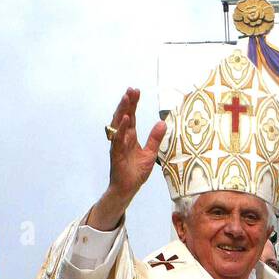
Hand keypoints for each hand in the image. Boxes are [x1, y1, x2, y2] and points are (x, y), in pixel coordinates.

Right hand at [88, 88, 166, 230]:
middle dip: (127, 102)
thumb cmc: (136, 172)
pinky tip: (125, 119)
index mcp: (130, 136)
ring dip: (122, 110)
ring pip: (118, 124)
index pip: (131, 116)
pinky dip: (121, 129)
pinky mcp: (116, 154)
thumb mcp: (150, 153)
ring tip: (127, 98)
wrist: (128, 188)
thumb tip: (163, 123)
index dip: (133, 104)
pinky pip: (118, 139)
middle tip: (132, 89)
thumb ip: (155, 138)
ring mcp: (117, 145)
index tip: (136, 91)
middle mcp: (122, 138)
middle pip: (123, 116)